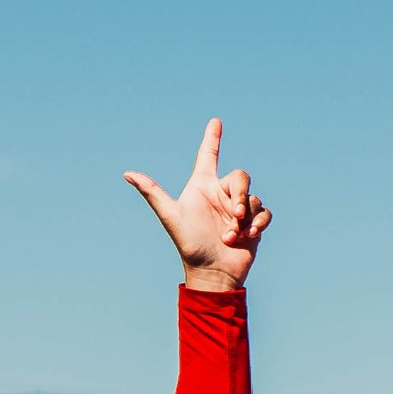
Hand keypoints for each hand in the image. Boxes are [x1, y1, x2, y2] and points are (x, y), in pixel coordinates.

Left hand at [123, 118, 269, 289]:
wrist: (212, 272)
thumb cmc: (189, 245)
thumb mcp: (170, 216)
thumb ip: (152, 193)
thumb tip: (127, 174)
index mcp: (202, 186)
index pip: (208, 155)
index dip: (212, 138)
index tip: (216, 121)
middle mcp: (220, 194)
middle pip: (240, 177)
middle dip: (239, 195)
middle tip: (233, 215)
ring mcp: (238, 209)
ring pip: (253, 197)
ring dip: (245, 217)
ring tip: (232, 234)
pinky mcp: (254, 223)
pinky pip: (265, 212)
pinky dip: (259, 223)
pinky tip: (248, 236)